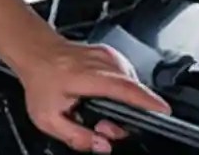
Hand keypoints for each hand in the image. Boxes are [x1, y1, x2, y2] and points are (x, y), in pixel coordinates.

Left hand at [16, 39, 170, 152]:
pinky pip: (129, 78)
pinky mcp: (113, 55)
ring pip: (132, 86)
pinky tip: (105, 96)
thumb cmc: (42, 83)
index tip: (162, 112)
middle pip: (133, 90)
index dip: (146, 101)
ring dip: (125, 103)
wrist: (37, 53)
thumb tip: (102, 145)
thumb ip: (75, 136)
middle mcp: (100, 62)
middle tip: (106, 126)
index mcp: (84, 76)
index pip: (123, 87)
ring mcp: (109, 56)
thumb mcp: (47, 118)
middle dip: (129, 115)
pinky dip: (123, 92)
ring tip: (101, 110)